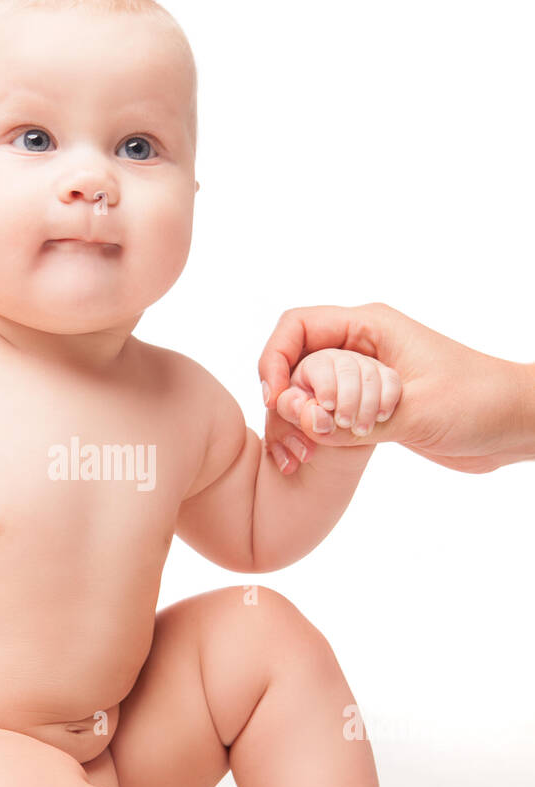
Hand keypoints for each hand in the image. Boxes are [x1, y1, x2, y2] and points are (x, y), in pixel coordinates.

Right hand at [258, 302, 534, 472]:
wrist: (514, 424)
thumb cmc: (478, 401)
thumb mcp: (419, 411)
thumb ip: (361, 422)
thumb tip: (310, 426)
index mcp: (369, 327)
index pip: (297, 327)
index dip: (274, 359)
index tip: (276, 400)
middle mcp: (360, 347)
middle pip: (294, 363)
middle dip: (286, 400)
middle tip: (299, 441)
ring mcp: (363, 377)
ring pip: (305, 392)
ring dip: (296, 422)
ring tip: (301, 457)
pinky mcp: (368, 406)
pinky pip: (325, 414)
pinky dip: (312, 434)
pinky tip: (309, 459)